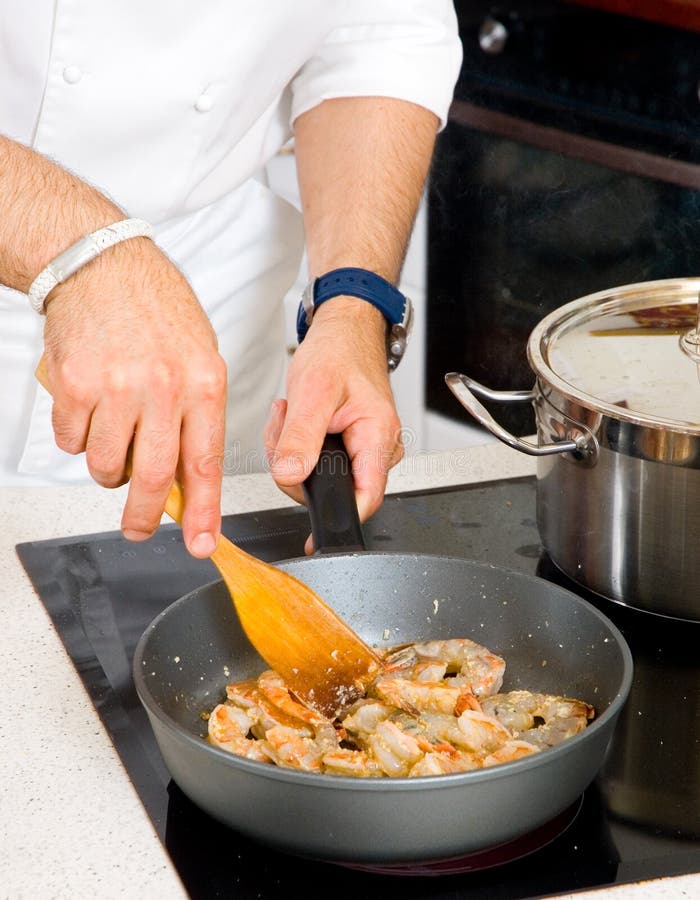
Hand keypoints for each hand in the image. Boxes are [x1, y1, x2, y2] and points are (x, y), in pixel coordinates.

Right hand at [41, 238, 226, 557]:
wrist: (102, 265)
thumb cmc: (155, 311)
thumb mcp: (198, 358)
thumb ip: (195, 417)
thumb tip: (188, 478)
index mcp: (204, 383)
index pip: (206, 463)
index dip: (205, 512)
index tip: (203, 543)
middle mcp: (163, 388)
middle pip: (155, 477)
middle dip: (146, 515)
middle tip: (140, 527)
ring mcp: (116, 388)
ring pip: (106, 465)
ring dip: (107, 468)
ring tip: (111, 436)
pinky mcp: (74, 387)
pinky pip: (72, 442)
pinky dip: (78, 438)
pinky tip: (88, 406)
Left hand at [263, 297, 403, 552]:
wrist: (344, 332)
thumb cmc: (339, 353)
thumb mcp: (313, 391)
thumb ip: (301, 436)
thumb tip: (290, 475)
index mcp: (378, 437)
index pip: (366, 497)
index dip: (339, 517)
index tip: (315, 535)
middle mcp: (377, 449)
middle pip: (332, 489)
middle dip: (296, 467)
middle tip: (285, 429)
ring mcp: (362, 450)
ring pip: (318, 477)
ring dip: (292, 451)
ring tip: (291, 414)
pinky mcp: (346, 447)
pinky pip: (315, 462)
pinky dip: (297, 444)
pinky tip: (296, 420)